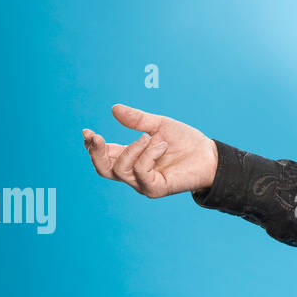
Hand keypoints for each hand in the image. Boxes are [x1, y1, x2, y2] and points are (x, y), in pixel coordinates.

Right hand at [83, 104, 218, 197]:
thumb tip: (115, 108)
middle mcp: (133, 173)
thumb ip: (138, 120)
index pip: (103, 156)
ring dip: (132, 149)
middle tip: (96, 136)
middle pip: (103, 169)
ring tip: (150, 137)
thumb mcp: (159, 126)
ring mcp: (143, 183)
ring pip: (120, 169)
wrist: (209, 155)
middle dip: (95, 152)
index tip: (87, 132)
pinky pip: (141, 173)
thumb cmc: (185, 141)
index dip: (92, 146)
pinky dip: (148, 156)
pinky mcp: (155, 189)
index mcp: (131, 157)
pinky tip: (162, 145)